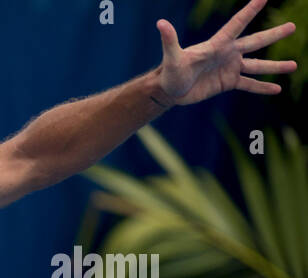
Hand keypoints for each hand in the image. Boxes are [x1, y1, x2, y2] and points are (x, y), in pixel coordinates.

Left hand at [156, 0, 296, 106]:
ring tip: (294, 66)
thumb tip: (160, 23)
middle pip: (255, 42)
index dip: (250, 11)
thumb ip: (170, 40)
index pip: (237, 24)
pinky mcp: (228, 83)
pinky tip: (277, 89)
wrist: (169, 91)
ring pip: (257, 66)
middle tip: (293, 27)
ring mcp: (229, 68)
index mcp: (217, 44)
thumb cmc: (169, 72)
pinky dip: (262, 88)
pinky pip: (249, 84)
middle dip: (274, 35)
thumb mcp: (171, 57)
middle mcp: (227, 54)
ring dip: (275, 66)